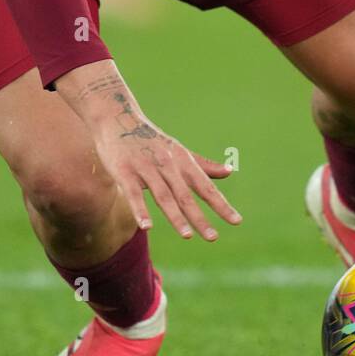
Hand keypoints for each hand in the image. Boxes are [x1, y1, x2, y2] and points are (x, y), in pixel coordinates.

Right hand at [57, 64, 241, 240]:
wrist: (117, 118)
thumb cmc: (151, 140)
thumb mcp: (179, 151)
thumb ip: (203, 165)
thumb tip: (231, 171)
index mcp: (183, 160)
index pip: (206, 186)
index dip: (221, 204)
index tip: (237, 221)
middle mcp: (167, 164)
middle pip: (186, 195)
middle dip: (200, 217)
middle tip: (213, 237)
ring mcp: (146, 167)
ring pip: (163, 195)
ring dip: (175, 216)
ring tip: (188, 236)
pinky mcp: (125, 171)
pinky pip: (134, 194)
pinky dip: (140, 210)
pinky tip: (147, 227)